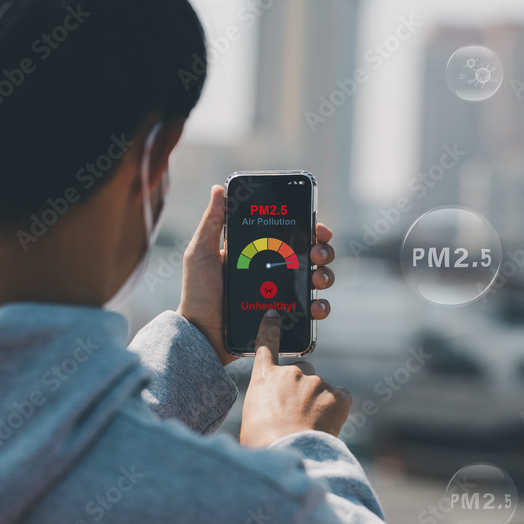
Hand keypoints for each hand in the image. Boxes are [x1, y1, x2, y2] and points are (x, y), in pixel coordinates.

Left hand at [177, 185, 336, 366]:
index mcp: (258, 251)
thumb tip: (219, 188)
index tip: (317, 227)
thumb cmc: (197, 293)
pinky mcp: (285, 318)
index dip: (310, 228)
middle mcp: (274, 271)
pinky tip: (317, 306)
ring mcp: (282, 294)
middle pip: (311, 255)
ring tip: (318, 279)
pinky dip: (321, 307)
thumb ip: (211, 223)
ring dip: (326, 276)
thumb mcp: (200, 253)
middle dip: (323, 251)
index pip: (291, 234)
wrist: (200, 335)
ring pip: (317, 280)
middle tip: (317, 255)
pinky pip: (311, 311)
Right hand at [239, 310, 351, 446]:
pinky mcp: (338, 395)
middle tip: (295, 414)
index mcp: (264, 376)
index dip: (270, 327)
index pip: (266, 343)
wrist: (286, 452)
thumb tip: (279, 407)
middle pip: (301, 371)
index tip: (274, 315)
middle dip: (300, 388)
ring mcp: (317, 382)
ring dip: (317, 403)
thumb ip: (267, 401)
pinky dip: (336, 409)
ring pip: (320, 388)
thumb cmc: (263, 443)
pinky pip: (341, 397)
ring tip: (307, 427)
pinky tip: (327, 425)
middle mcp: (291, 372)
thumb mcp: (252, 416)